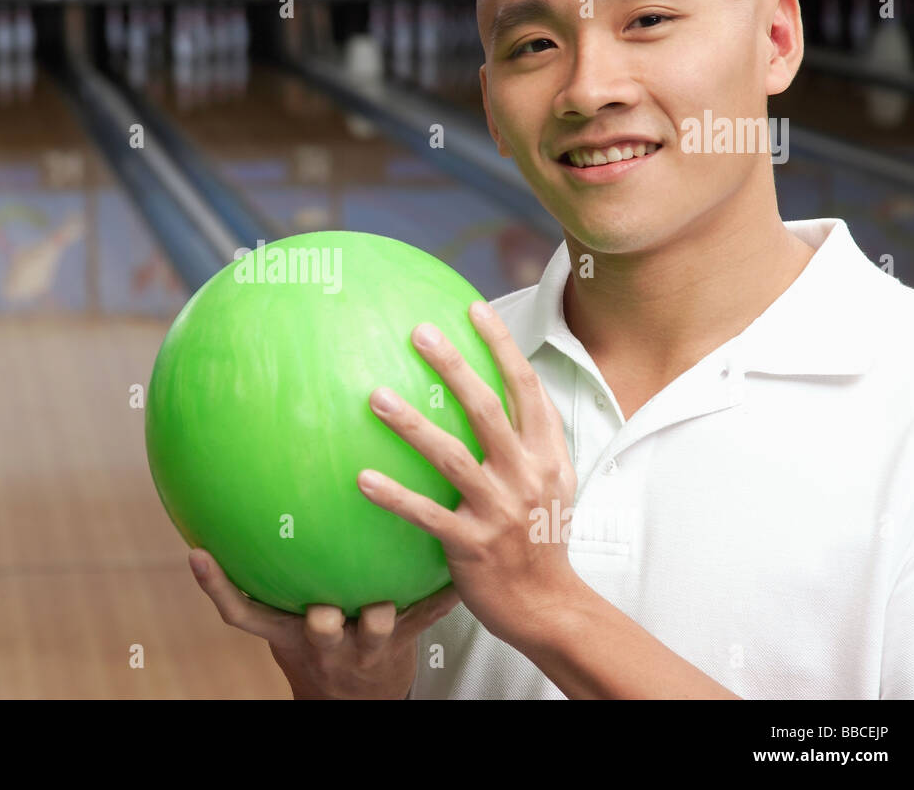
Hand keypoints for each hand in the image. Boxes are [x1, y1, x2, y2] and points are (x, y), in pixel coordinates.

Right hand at [188, 548, 460, 699]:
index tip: (198, 556)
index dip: (217, 588)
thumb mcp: (284, 619)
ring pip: (376, 628)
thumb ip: (268, 572)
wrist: (355, 703)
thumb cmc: (318, 642)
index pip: (242, 613)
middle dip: (321, 620)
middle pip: (318, 629)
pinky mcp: (404, 642)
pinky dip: (441, 598)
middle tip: (323, 609)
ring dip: (382, 612)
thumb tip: (245, 495)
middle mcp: (324, 641)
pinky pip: (424, 617)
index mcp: (288, 632)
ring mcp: (365, 645)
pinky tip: (455, 575)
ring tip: (388, 594)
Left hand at [359, 300, 579, 649]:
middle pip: (487, 409)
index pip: (526, 387)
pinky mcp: (472, 544)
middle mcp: (527, 475)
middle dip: (455, 366)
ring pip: (452, 457)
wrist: (548, 605)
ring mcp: (500, 510)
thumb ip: (530, 438)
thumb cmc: (540, 536)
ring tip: (375, 395)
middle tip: (418, 331)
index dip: (502, 346)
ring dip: (412, 424)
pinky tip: (361, 478)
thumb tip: (497, 389)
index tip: (473, 307)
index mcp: (547, 454)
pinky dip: (395, 496)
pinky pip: (426, 514)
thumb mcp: (552, 482)